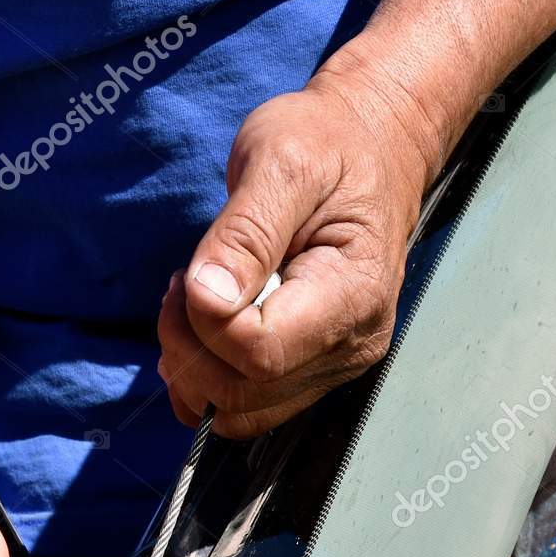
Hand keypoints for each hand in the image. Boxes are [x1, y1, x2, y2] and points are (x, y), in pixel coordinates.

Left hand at [159, 70, 435, 437]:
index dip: (205, 323)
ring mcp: (335, 366)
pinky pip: (250, 406)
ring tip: (197, 303)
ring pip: (242, 411)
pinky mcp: (315, 370)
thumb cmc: (328, 145)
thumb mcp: (282, 161)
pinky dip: (211, 380)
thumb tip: (209, 299)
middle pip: (245, 392)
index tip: (191, 272)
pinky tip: (204, 333)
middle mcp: (351, 346)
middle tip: (183, 285)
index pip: (259, 352)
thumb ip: (246, 232)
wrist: (371, 152)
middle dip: (191, 348)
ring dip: (196, 366)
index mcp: (353, 296)